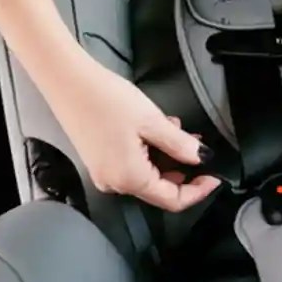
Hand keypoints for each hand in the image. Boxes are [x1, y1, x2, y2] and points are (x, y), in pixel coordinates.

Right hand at [44, 53, 221, 211]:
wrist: (67, 81)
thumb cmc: (104, 98)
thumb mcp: (152, 121)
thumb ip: (180, 145)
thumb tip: (201, 157)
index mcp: (129, 178)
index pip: (172, 201)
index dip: (197, 191)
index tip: (214, 176)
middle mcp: (114, 183)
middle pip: (160, 190)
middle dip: (183, 170)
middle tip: (197, 145)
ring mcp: (104, 174)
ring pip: (147, 176)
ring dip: (167, 158)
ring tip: (176, 130)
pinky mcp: (99, 162)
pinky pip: (132, 166)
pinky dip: (149, 154)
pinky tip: (154, 130)